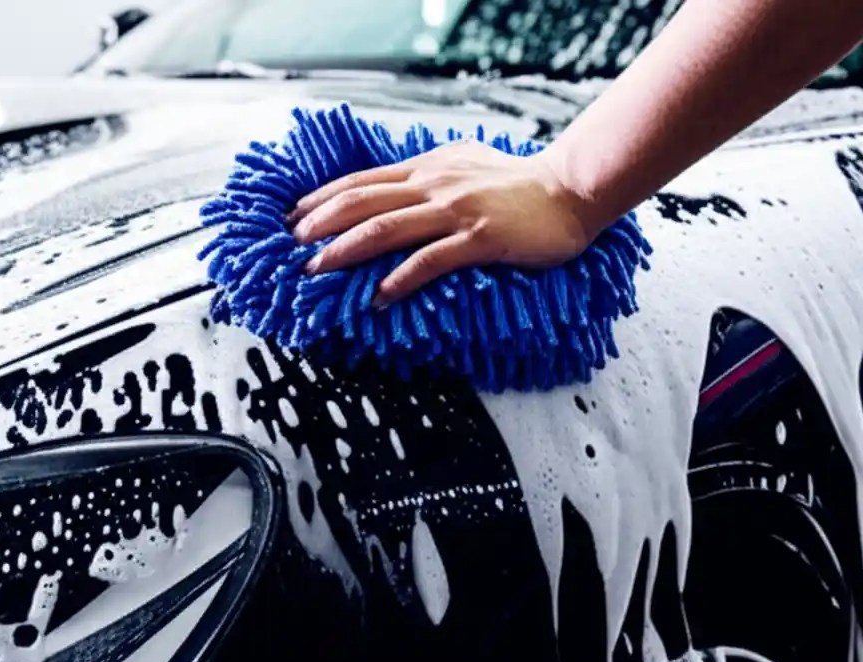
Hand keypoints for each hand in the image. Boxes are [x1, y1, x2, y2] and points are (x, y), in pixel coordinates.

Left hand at [287, 142, 601, 306]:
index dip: (321, 199)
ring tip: (318, 272)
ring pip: (387, 228)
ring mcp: (457, 211)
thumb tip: (395, 187)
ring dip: (346, 251)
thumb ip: (428, 175)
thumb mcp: (464, 164)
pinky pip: (432, 260)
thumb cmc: (518, 183)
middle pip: (363, 202)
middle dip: (320, 226)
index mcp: (426, 168)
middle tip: (292, 249)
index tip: (291, 218)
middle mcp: (434, 185)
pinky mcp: (482, 238)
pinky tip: (379, 296)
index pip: (361, 181)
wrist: (570, 190)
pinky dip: (401, 279)